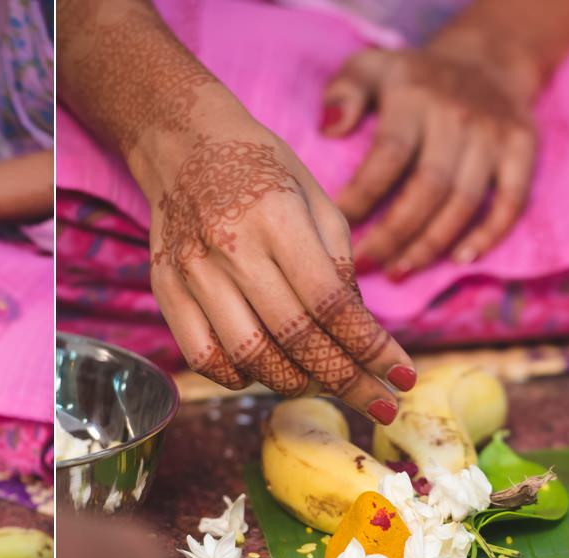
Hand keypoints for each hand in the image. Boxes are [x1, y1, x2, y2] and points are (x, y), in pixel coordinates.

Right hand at [140, 96, 415, 422]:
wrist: (183, 145)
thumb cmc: (260, 168)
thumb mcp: (316, 199)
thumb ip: (340, 265)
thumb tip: (360, 332)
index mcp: (277, 217)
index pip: (332, 304)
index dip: (372, 349)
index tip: (402, 379)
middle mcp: (231, 248)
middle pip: (295, 338)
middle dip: (345, 380)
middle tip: (376, 401)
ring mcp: (192, 272)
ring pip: (249, 355)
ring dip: (294, 382)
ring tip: (320, 383)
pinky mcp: (165, 290)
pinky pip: (203, 355)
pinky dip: (238, 377)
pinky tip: (264, 373)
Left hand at [322, 43, 537, 276]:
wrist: (485, 59)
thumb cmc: (410, 79)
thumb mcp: (369, 68)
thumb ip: (343, 92)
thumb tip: (330, 130)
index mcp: (414, 98)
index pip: (387, 157)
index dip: (361, 199)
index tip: (333, 232)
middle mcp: (457, 115)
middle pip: (427, 188)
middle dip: (392, 235)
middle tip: (362, 267)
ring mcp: (493, 133)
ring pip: (463, 202)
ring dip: (430, 245)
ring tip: (397, 272)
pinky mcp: (522, 147)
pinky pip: (512, 199)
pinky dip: (490, 234)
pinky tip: (460, 260)